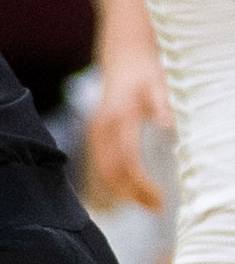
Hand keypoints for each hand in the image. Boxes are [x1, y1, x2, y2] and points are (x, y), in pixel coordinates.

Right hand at [87, 44, 171, 210]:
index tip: (160, 199)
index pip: (127, 161)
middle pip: (111, 170)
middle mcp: (103, 126)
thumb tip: (167, 125)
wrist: (124, 54)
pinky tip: (129, 188)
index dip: (141, 184)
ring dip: (122, 189)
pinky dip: (113, 178)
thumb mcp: (159, 83)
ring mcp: (96, 129)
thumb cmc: (146, 70)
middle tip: (156, 209)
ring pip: (103, 168)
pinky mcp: (96, 131)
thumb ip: (162, 104)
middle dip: (132, 193)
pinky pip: (101, 161)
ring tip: (146, 203)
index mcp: (119, 117)